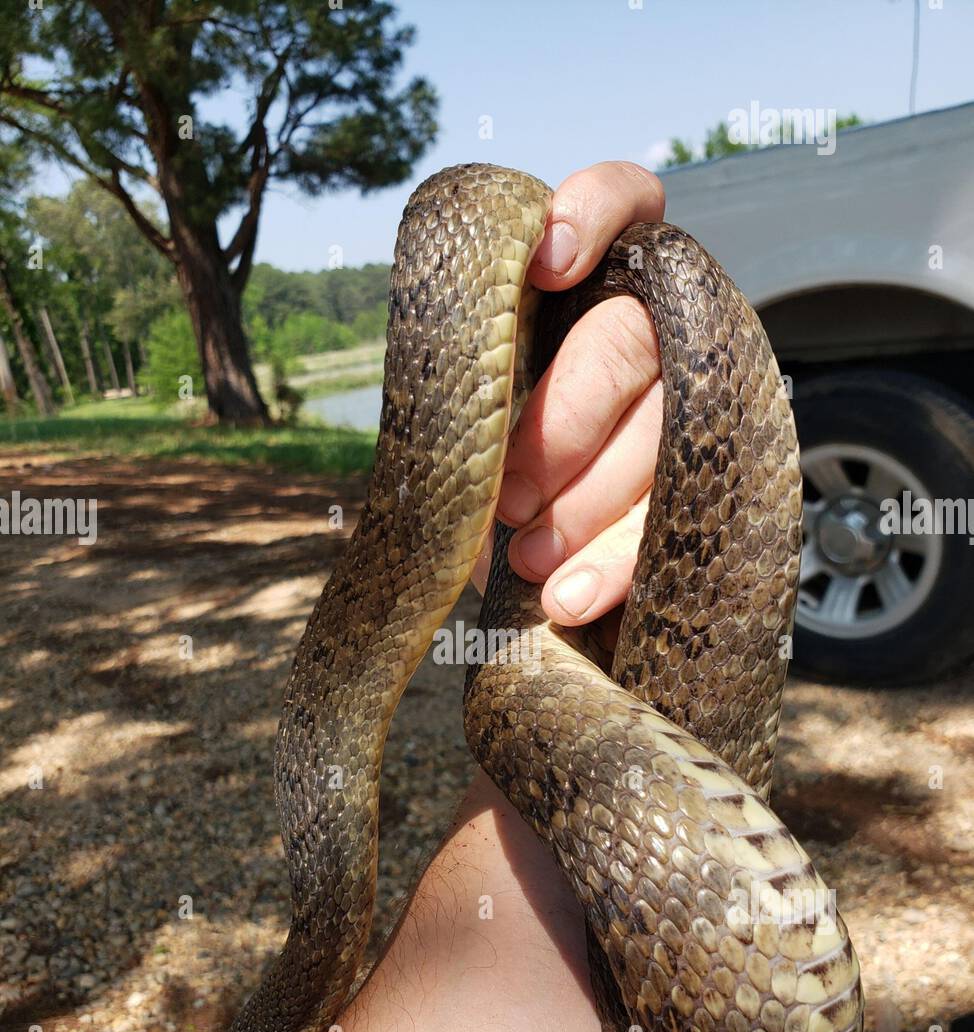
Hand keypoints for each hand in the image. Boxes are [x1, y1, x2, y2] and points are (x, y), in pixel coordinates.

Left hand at [473, 161, 664, 646]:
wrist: (538, 537)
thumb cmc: (494, 453)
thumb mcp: (470, 409)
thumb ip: (472, 386)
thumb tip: (455, 450)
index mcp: (598, 287)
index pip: (625, 200)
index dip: (597, 212)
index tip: (547, 261)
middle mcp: (660, 328)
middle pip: (633, 343)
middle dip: (568, 420)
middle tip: (508, 495)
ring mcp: (696, 404)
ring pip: (666, 434)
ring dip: (594, 503)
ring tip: (528, 562)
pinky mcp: (713, 482)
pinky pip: (683, 518)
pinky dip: (622, 562)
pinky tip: (571, 599)